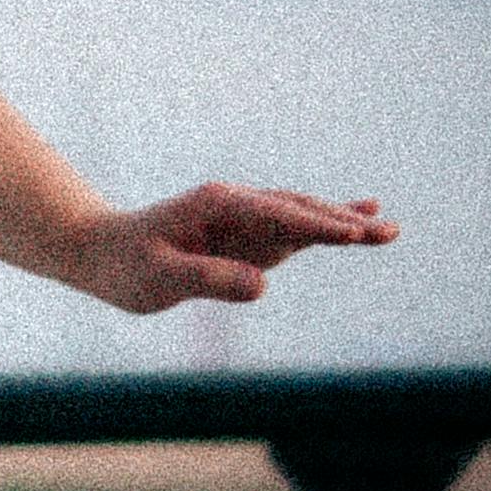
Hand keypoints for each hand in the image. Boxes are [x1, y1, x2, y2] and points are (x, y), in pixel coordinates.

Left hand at [61, 183, 399, 315]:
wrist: (101, 251)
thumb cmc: (124, 265)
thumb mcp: (158, 278)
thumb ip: (207, 279)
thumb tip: (261, 286)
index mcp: (215, 204)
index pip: (274, 213)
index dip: (312, 225)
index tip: (347, 235)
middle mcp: (237, 204)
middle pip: (299, 209)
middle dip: (342, 220)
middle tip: (385, 233)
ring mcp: (247, 219)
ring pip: (304, 218)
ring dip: (345, 224)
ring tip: (389, 232)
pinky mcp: (250, 237)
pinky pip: (296, 232)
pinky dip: (328, 230)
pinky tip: (360, 227)